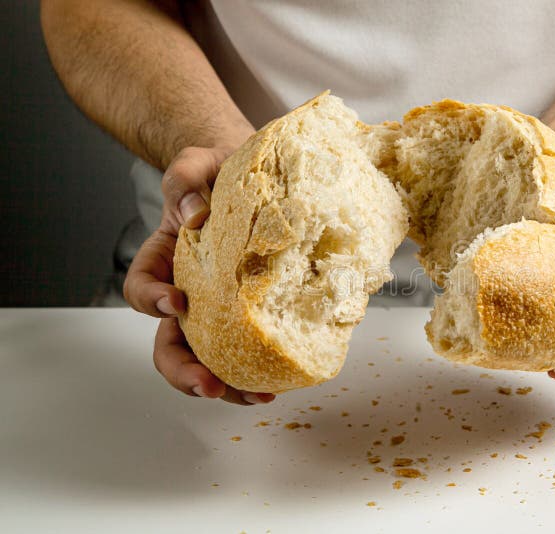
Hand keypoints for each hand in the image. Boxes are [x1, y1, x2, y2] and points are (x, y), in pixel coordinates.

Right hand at [123, 144, 274, 404]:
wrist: (252, 175)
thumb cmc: (217, 171)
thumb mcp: (196, 163)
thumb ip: (185, 179)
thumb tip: (194, 213)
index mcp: (165, 260)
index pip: (142, 288)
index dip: (151, 301)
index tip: (176, 303)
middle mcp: (189, 293)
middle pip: (170, 344)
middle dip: (186, 372)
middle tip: (210, 385)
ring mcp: (221, 310)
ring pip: (212, 359)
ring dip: (229, 385)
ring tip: (257, 395)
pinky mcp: (255, 315)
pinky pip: (253, 348)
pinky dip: (263, 367)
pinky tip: (284, 378)